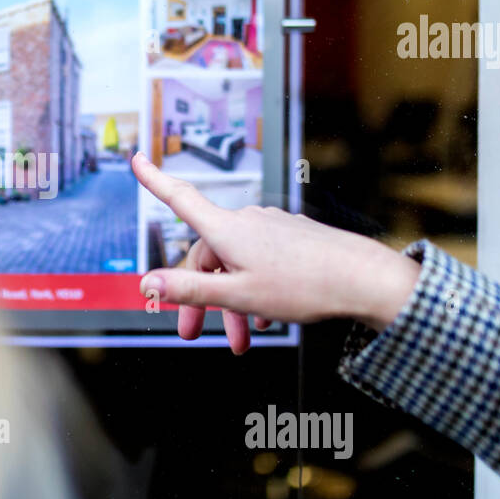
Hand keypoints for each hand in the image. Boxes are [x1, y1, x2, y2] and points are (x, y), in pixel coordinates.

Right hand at [131, 152, 419, 352]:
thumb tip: (146, 284)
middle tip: (193, 334)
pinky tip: (266, 319)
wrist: (363, 279)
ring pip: (235, 264)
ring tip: (243, 339)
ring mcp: (271, 228)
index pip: (180, 198)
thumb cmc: (304, 286)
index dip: (154, 179)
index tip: (136, 159)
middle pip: (207, 255)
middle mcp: (246, 222)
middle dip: (198, 297)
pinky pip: (260, 262)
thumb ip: (189, 290)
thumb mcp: (237, 295)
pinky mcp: (292, 238)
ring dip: (231, 302)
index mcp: (227, 230)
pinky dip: (254, 290)